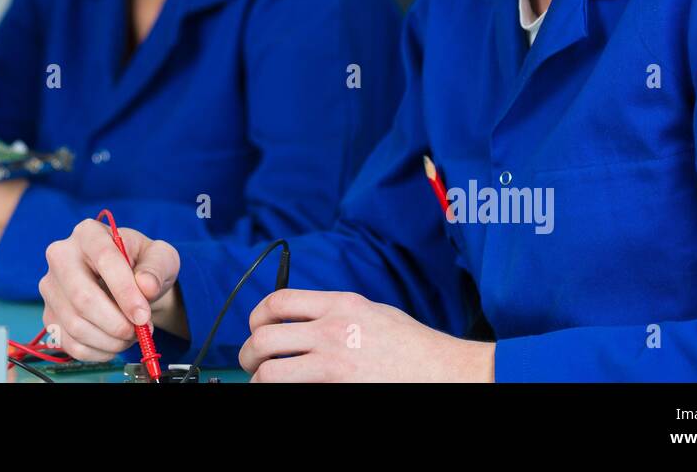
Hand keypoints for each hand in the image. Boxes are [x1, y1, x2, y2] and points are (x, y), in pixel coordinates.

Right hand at [37, 219, 185, 361]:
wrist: (131, 284)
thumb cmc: (143, 266)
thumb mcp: (161, 257)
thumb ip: (157, 267)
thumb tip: (146, 285)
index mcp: (88, 234)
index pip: (104, 259)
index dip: (124, 291)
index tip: (143, 315)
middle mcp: (61, 257)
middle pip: (82, 298)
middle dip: (116, 323)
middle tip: (140, 330)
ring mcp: (51, 289)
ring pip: (76, 325)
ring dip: (111, 340)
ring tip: (132, 335)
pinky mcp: (50, 316)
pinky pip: (72, 344)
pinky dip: (99, 352)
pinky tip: (115, 343)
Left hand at [239, 289, 494, 382]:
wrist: (447, 373)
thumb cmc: (416, 347)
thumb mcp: (375, 312)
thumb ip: (338, 311)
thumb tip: (303, 317)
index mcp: (341, 304)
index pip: (278, 302)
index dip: (257, 317)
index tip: (256, 330)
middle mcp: (332, 330)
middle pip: (263, 337)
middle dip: (248, 354)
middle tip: (251, 364)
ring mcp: (333, 364)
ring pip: (269, 371)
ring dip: (259, 379)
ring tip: (263, 383)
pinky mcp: (337, 390)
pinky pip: (293, 393)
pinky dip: (282, 394)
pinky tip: (287, 394)